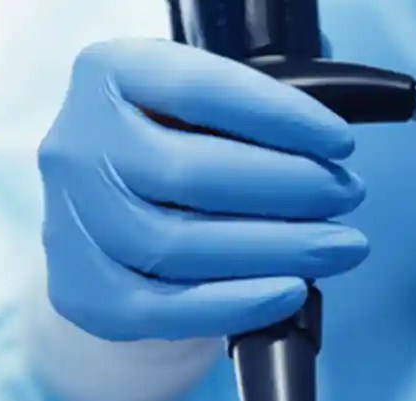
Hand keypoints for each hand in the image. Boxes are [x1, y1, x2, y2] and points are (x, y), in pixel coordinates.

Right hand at [38, 39, 367, 340]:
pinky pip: (161, 309)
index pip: (199, 90)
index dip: (280, 117)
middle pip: (188, 174)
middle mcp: (75, 146)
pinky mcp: (79, 291)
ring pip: (175, 245)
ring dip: (274, 249)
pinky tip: (288, 291)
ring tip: (335, 247)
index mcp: (106, 76)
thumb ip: (248, 116)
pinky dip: (234, 304)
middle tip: (346, 197)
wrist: (107, 220)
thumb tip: (331, 151)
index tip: (340, 143)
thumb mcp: (199, 110)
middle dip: (288, 188)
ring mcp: (69, 222)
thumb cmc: (171, 152)